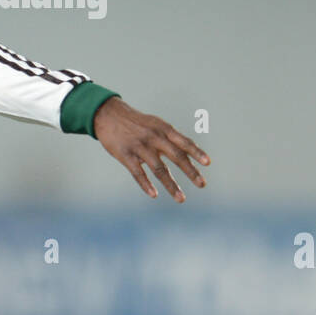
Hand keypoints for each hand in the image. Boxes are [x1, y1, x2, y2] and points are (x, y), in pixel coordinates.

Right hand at [92, 97, 209, 201]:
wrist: (108, 114)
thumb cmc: (135, 122)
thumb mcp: (155, 124)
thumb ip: (170, 138)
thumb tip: (188, 153)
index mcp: (163, 129)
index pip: (183, 141)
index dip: (196, 152)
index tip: (207, 163)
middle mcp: (154, 137)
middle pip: (176, 156)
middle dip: (190, 171)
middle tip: (202, 184)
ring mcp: (140, 147)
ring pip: (159, 169)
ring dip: (171, 185)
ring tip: (181, 199)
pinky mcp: (125, 155)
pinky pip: (138, 173)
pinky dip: (146, 185)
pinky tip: (154, 195)